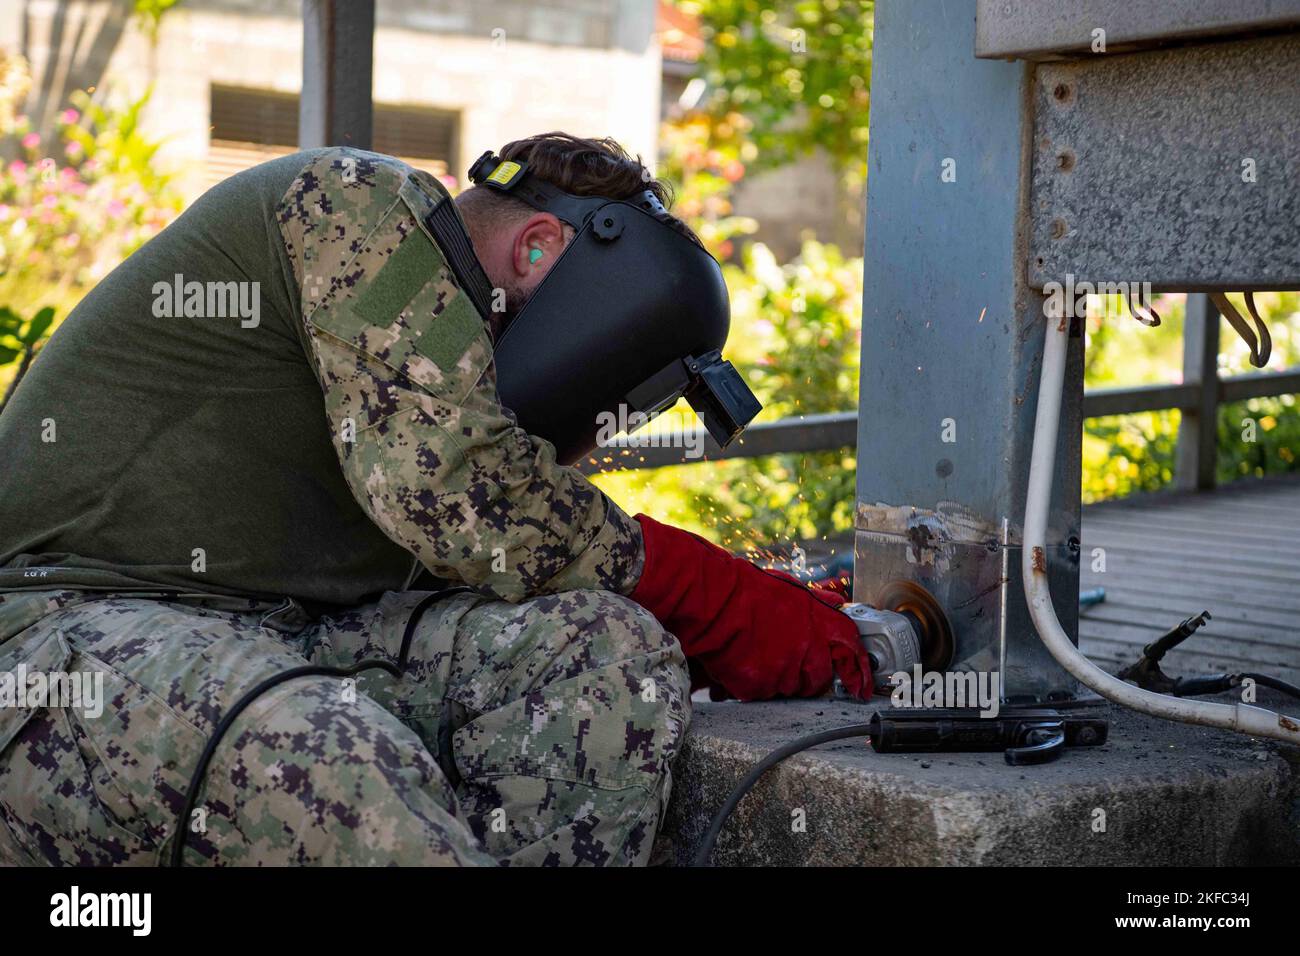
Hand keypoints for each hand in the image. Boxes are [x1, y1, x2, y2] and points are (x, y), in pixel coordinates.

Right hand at [629, 515, 871, 700]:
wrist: (711, 601)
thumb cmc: (747, 590)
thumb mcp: (791, 590)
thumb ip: (819, 603)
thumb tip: (839, 606)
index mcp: (820, 622)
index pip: (852, 652)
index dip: (859, 673)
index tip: (863, 687)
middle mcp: (807, 648)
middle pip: (820, 678)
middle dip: (810, 675)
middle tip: (790, 660)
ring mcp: (783, 669)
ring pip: (792, 688)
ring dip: (782, 678)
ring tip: (761, 653)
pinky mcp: (758, 685)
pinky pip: (764, 694)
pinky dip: (756, 683)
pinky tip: (745, 660)